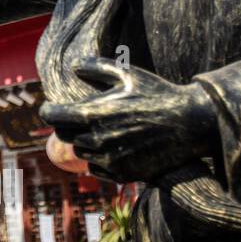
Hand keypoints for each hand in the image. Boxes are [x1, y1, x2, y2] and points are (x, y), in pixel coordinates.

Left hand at [40, 57, 219, 183]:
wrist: (191, 124)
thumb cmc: (158, 93)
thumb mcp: (128, 73)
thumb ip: (97, 67)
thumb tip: (74, 67)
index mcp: (93, 114)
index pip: (52, 117)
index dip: (49, 111)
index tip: (52, 108)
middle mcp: (97, 139)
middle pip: (63, 136)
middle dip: (66, 126)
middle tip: (78, 119)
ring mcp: (110, 159)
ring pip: (80, 153)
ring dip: (85, 143)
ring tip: (103, 131)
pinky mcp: (123, 174)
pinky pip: (96, 169)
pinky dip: (99, 160)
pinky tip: (114, 147)